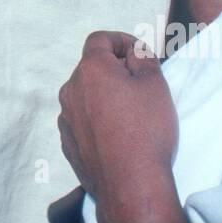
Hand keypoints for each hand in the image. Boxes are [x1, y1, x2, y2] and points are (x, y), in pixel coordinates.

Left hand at [58, 31, 183, 222]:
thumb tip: (134, 53)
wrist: (130, 183)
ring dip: (104, 95)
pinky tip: (117, 133)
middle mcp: (71, 90)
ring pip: (85, 95)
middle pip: (91, 67)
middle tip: (140, 84)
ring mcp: (66, 118)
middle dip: (114, 69)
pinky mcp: (67, 142)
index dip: (121, 40)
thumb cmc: (145, 131)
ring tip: (130, 112)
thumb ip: (143, 58)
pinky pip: (81, 120)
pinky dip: (96, 118)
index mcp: (91, 70)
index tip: (139, 53)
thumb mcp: (155, 84)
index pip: (100, 39)